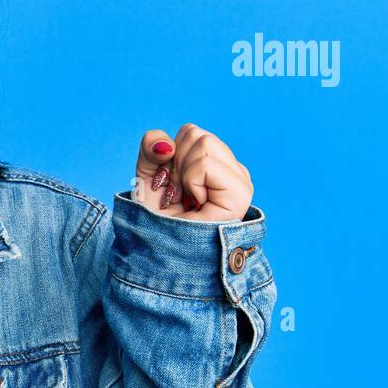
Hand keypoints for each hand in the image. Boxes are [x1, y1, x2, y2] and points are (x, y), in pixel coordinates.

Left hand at [132, 123, 252, 221]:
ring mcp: (239, 180)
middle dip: (174, 164)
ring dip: (182, 174)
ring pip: (203, 142)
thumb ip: (152, 147)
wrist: (157, 255)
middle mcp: (231, 170)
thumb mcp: (147, 175)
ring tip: (186, 200)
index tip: (169, 187)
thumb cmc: (155, 219)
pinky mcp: (241, 192)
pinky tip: (195, 202)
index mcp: (215, 164)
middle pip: (195, 134)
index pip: (189, 132)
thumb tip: (167, 145)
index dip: (169, 157)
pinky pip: (206, 163)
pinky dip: (190, 181)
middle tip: (177, 196)